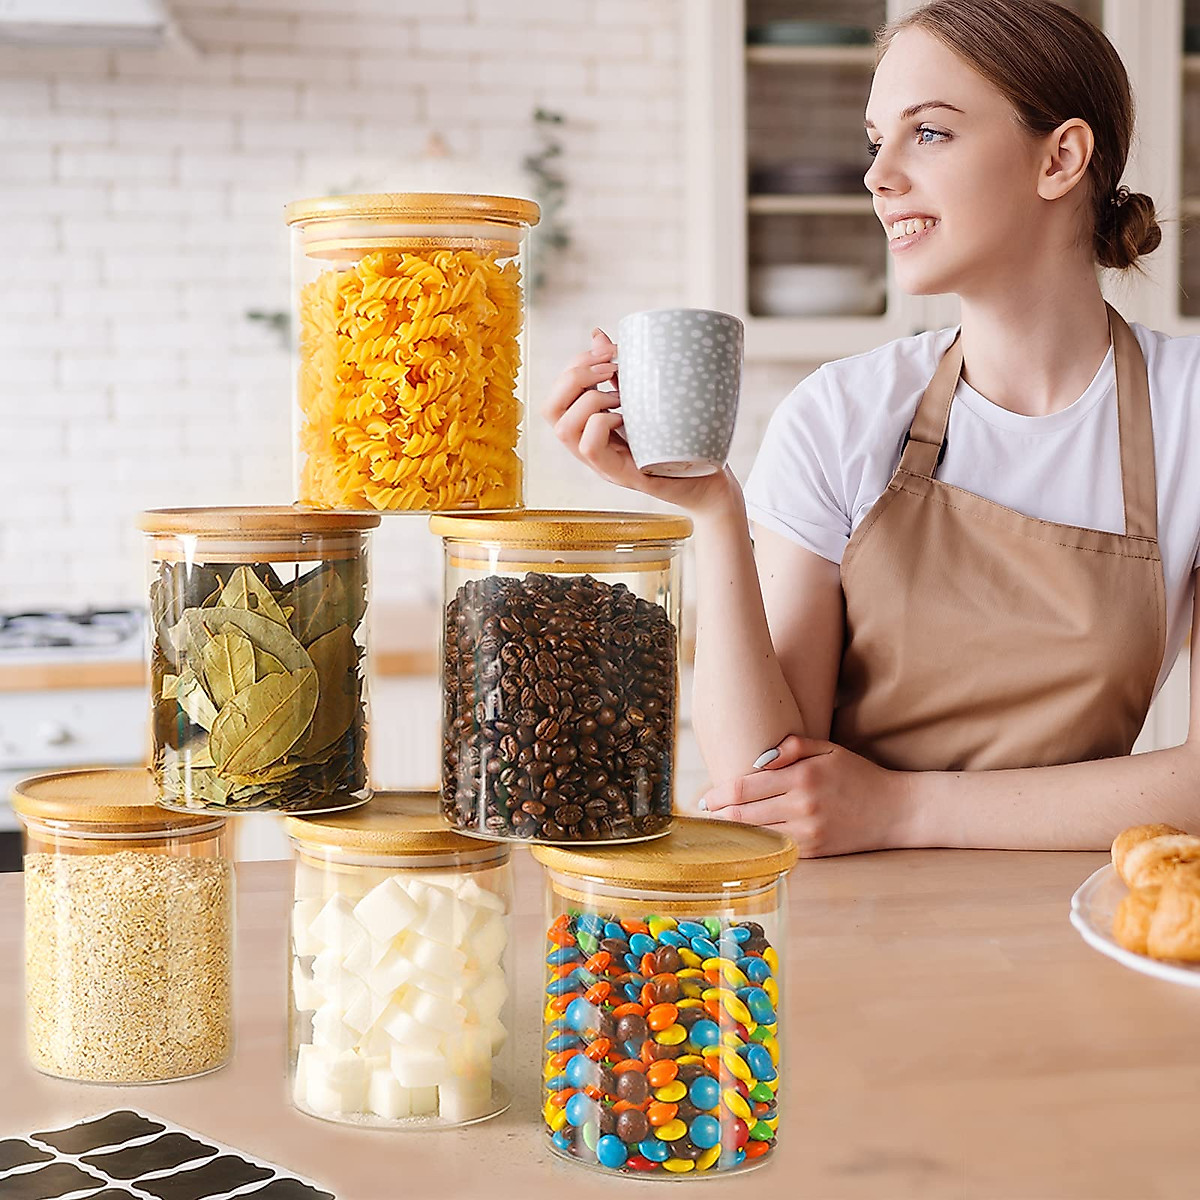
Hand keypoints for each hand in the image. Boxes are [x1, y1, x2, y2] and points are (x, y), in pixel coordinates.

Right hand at [542, 327, 742, 518]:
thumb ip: (621, 372)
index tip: (610, 351)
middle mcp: (589, 447)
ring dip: (591, 400)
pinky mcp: (622, 476)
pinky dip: (603, 424)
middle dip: (576, 377)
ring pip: (564, 429)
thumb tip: (597, 335)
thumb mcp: (648, 398)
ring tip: (622, 396)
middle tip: (611, 368)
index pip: (556, 395)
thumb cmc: (681, 441)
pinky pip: (590, 448)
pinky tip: (626, 418)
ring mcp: (603, 464)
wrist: (710, 481)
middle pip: (550, 410)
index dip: (575, 364)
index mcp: (591, 427)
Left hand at [698, 734, 913, 856]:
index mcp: (802, 777)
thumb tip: (757, 758)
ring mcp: (807, 832)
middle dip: (718, 814)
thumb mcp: (828, 750)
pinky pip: (775, 848)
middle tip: (702, 813)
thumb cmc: (858, 775)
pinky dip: (757, 844)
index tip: (704, 796)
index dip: (718, 794)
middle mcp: (801, 806)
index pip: (743, 787)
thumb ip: (792, 747)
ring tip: (716, 825)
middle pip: (742, 814)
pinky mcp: (813, 852)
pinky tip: (745, 839)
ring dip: (732, 831)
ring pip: (755, 834)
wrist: (896, 811)